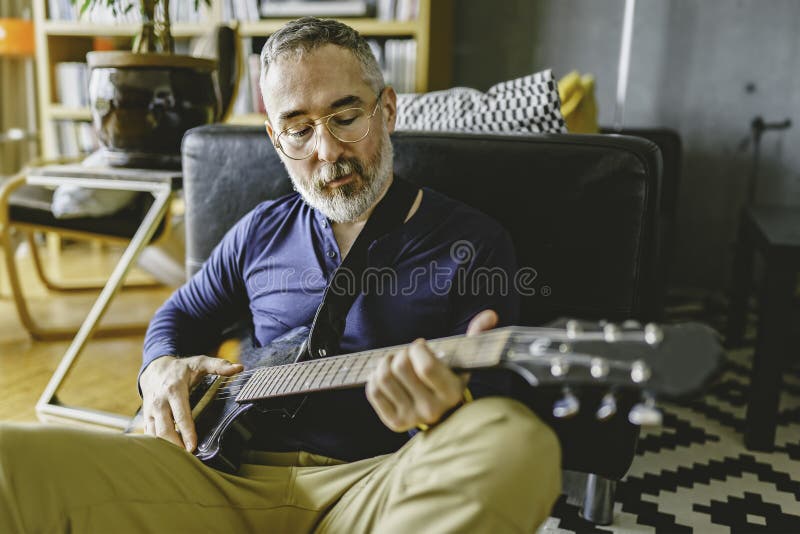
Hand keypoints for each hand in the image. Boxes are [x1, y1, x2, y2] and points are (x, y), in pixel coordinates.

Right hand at [139, 355, 242, 451]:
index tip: (193, 447)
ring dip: (166, 448)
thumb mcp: (199, 362)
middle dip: (175, 445)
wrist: (154, 369)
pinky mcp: (146, 418)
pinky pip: (149, 435)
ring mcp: (150, 411)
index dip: (187, 432)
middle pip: (164, 429)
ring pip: (154, 435)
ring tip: (180, 459)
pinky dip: (158, 445)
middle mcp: (159, 402)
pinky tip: (170, 453)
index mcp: (174, 390)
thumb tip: (239, 368)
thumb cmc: (181, 368)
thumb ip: (219, 365)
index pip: (181, 415)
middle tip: (189, 458)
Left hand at [366, 309, 498, 431]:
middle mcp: (432, 410)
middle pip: (400, 367)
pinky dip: (375, 377)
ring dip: (385, 362)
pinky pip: (373, 391)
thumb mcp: (464, 360)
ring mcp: (411, 418)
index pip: (426, 366)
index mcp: (451, 393)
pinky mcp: (394, 422)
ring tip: (396, 363)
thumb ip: (477, 336)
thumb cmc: (451, 378)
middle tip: (408, 355)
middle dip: (401, 353)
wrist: (443, 413)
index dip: (417, 349)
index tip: (420, 346)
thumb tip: (489, 316)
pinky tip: (388, 376)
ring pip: (383, 377)